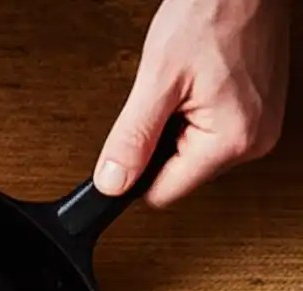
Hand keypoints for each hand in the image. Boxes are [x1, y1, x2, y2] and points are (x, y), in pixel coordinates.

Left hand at [95, 0, 289, 205]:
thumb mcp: (157, 80)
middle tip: (161, 101)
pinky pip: (212, 132)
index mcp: (231, 140)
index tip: (124, 152)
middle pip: (180, 174)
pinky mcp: (258, 112)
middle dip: (158, 144)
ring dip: (177, 127)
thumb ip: (132, 138)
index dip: (134, 175)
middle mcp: (254, 140)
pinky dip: (194, 114)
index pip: (164, 193)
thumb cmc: (211, 13)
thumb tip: (111, 182)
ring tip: (181, 86)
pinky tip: (195, 85)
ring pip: (194, 153)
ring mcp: (260, 126)